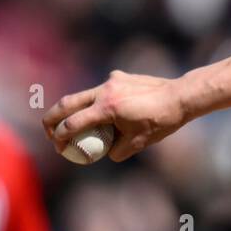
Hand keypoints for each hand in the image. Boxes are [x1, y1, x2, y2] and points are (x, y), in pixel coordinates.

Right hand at [42, 70, 188, 161]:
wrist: (181, 96)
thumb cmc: (162, 121)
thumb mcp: (139, 143)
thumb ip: (118, 150)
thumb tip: (105, 154)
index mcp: (107, 108)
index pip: (73, 124)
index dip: (60, 137)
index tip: (58, 147)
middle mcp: (105, 91)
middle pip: (67, 103)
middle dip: (52, 119)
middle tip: (49, 132)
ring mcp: (112, 81)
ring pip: (83, 95)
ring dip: (75, 109)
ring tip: (73, 123)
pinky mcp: (120, 77)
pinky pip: (103, 90)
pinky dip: (100, 101)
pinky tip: (111, 111)